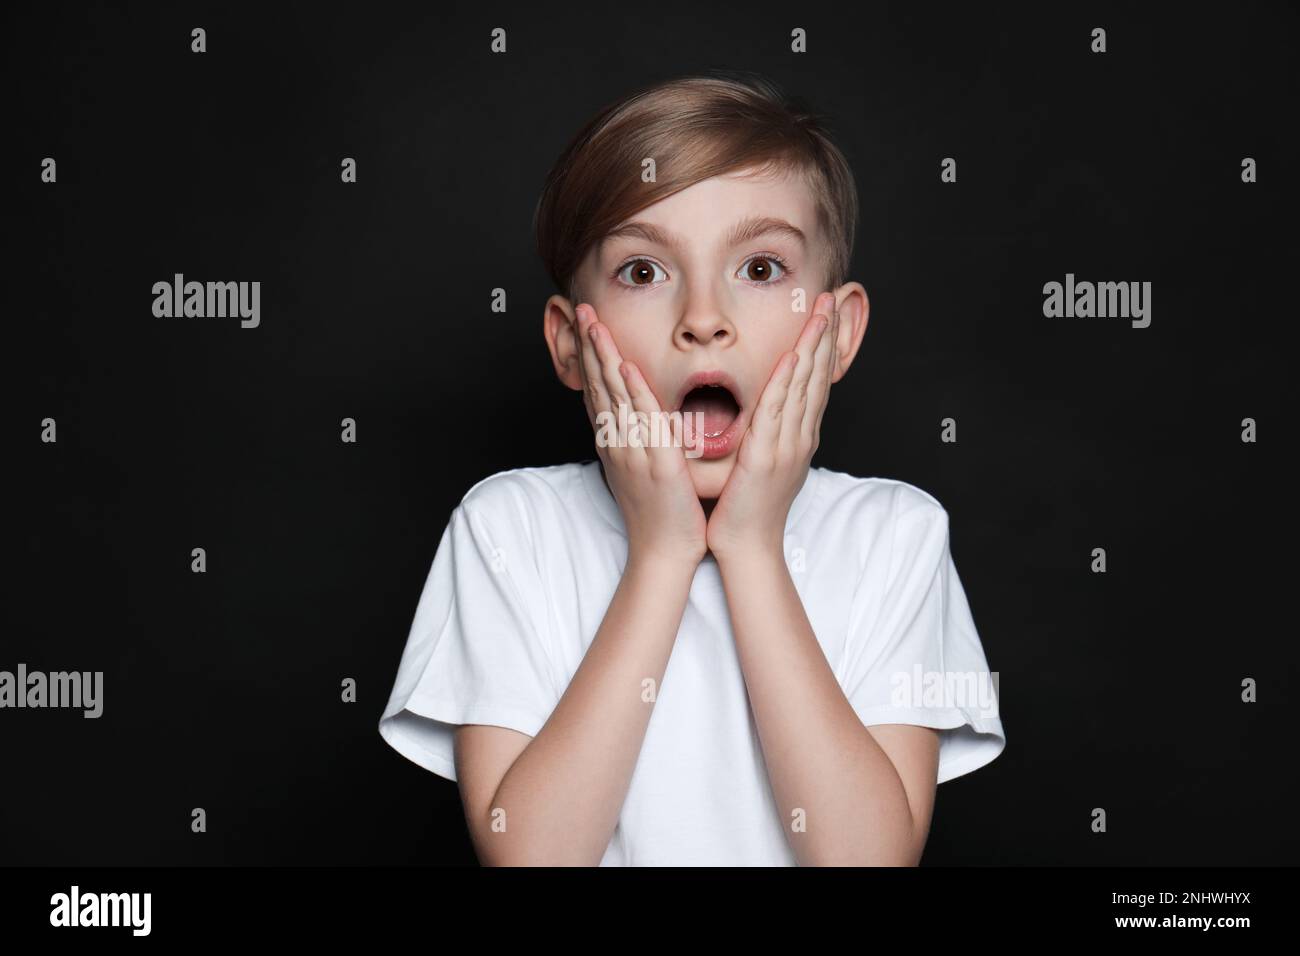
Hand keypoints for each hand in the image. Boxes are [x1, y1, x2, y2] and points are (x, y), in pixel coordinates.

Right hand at [575, 303, 708, 565]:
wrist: (663, 551)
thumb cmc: (658, 513)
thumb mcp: (639, 468)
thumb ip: (635, 439)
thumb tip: (630, 417)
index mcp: (614, 442)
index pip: (596, 390)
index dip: (588, 356)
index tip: (584, 325)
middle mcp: (617, 443)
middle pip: (598, 386)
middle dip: (590, 346)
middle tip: (581, 310)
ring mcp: (632, 451)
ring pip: (614, 396)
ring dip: (604, 358)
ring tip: (595, 325)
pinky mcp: (654, 462)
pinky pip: (643, 421)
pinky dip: (634, 393)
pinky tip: (627, 368)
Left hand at [706, 292, 838, 560]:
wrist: (748, 546)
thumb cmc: (748, 509)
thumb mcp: (763, 465)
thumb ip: (768, 437)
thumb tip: (767, 417)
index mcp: (798, 438)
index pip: (815, 383)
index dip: (822, 347)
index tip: (826, 317)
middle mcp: (800, 436)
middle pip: (817, 376)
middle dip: (825, 335)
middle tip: (832, 299)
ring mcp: (787, 444)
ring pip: (803, 386)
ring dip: (812, 346)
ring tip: (821, 313)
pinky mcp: (767, 454)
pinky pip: (778, 410)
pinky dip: (786, 380)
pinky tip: (793, 356)